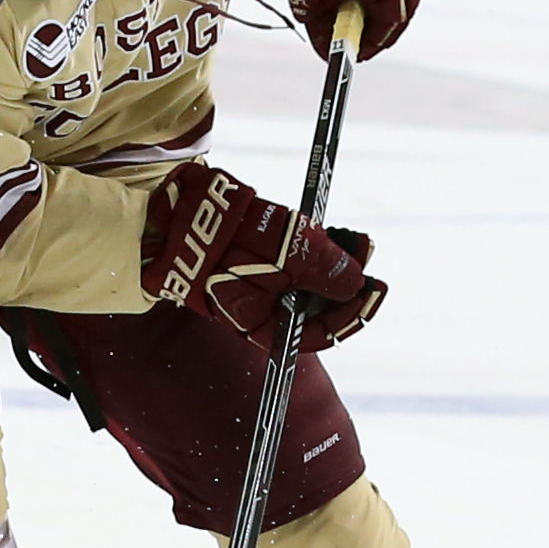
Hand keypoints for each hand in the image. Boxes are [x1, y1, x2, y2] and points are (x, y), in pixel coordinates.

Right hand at [141, 163, 384, 349]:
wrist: (173, 214)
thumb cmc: (225, 240)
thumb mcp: (286, 251)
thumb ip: (325, 269)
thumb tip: (356, 282)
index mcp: (263, 325)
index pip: (318, 333)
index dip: (352, 313)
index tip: (375, 287)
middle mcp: (258, 311)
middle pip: (314, 306)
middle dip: (344, 283)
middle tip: (365, 252)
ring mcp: (250, 284)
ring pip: (302, 281)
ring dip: (329, 262)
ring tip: (348, 237)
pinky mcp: (245, 259)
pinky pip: (285, 263)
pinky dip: (307, 249)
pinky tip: (319, 231)